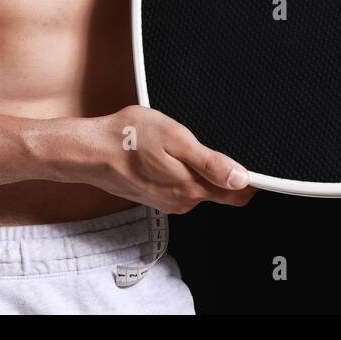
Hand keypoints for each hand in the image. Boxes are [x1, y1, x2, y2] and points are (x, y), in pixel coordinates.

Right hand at [72, 105, 256, 213]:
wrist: (89, 151)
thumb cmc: (129, 138)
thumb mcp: (175, 139)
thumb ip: (210, 162)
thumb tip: (241, 179)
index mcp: (192, 188)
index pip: (239, 195)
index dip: (250, 179)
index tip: (250, 161)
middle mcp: (183, 201)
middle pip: (219, 191)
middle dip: (221, 171)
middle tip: (204, 141)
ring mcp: (168, 201)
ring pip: (198, 188)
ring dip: (197, 169)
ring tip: (179, 144)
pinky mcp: (155, 197)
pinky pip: (179, 187)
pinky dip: (179, 171)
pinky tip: (163, 154)